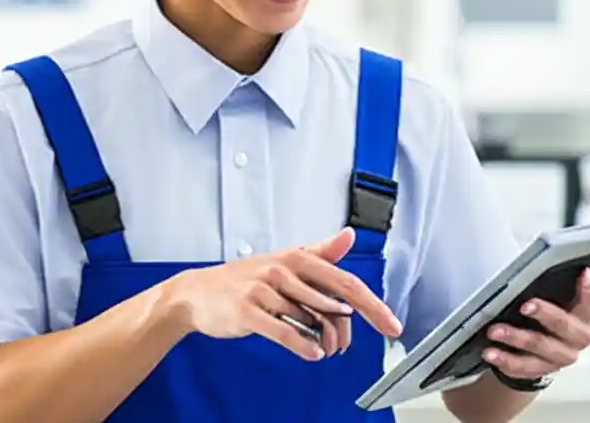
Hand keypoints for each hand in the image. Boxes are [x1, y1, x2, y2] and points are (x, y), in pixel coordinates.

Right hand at [166, 228, 402, 360]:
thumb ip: (320, 252)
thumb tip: (348, 236)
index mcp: (298, 257)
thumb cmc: (245, 279)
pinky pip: (286, 332)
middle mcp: (284, 270)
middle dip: (351, 329)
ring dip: (323, 341)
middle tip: (347, 347)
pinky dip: (303, 347)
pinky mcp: (249, 311)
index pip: (345, 281)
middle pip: (334, 302)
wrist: (198, 293)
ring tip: (322, 349)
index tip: (391, 324)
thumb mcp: (284, 260)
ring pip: (311, 319)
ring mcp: (265, 290)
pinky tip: (312, 354)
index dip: (373, 305)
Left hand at [482, 268, 589, 380]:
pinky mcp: (540, 371)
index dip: (587, 290)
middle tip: (525, 306)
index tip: (583, 274)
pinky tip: (491, 353)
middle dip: (544, 314)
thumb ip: (579, 286)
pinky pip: (522, 367)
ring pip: (538, 348)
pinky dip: (505, 360)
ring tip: (495, 330)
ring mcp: (558, 359)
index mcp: (585, 320)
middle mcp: (576, 341)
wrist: (545, 354)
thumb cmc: (556, 320)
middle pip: (563, 325)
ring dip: (516, 338)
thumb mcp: (567, 301)